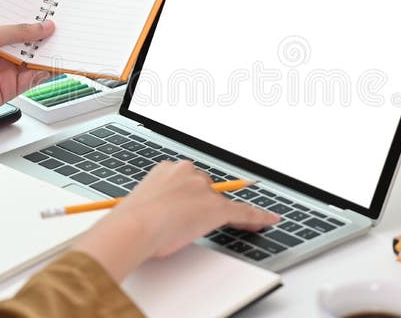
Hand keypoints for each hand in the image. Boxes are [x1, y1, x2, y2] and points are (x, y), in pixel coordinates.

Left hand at [0, 21, 55, 124]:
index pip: (18, 26)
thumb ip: (16, 32)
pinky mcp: (11, 89)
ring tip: (65, 43)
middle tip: (63, 27)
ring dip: (49, 54)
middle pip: (30, 43)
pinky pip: (34, 79)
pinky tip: (54, 63)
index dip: (35, 21)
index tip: (52, 14)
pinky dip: (46, 72)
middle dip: (46, 36)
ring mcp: (5, 71)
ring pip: (35, 60)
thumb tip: (43, 27)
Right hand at [71, 161, 280, 280]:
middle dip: (202, 206)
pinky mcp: (217, 207)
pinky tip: (269, 220)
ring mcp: (203, 189)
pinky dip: (258, 216)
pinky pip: (243, 212)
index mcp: (166, 169)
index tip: (196, 202)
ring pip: (219, 201)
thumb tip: (160, 220)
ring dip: (216, 215)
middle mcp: (187, 172)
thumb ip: (155, 206)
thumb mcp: (141, 206)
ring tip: (198, 230)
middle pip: (206, 190)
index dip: (195, 195)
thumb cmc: (130, 223)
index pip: (189, 181)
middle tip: (189, 225)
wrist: (135, 226)